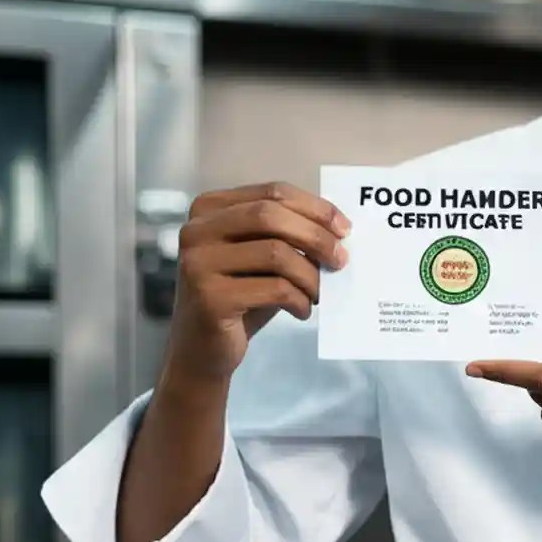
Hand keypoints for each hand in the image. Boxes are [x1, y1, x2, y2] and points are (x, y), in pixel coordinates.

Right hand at [165, 181, 349, 383]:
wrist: (203, 349)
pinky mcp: (209, 298)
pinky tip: (302, 310)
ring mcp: (198, 263)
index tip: (344, 229)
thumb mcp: (261, 258)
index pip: (272, 192)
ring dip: (310, 275)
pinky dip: (299, 299)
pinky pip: (274, 289)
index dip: (315, 208)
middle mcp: (196, 230)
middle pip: (271, 216)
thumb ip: (287, 235)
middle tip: (341, 260)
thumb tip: (338, 229)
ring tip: (319, 293)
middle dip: (316, 236)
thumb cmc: (240, 297)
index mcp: (209, 209)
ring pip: (276, 253)